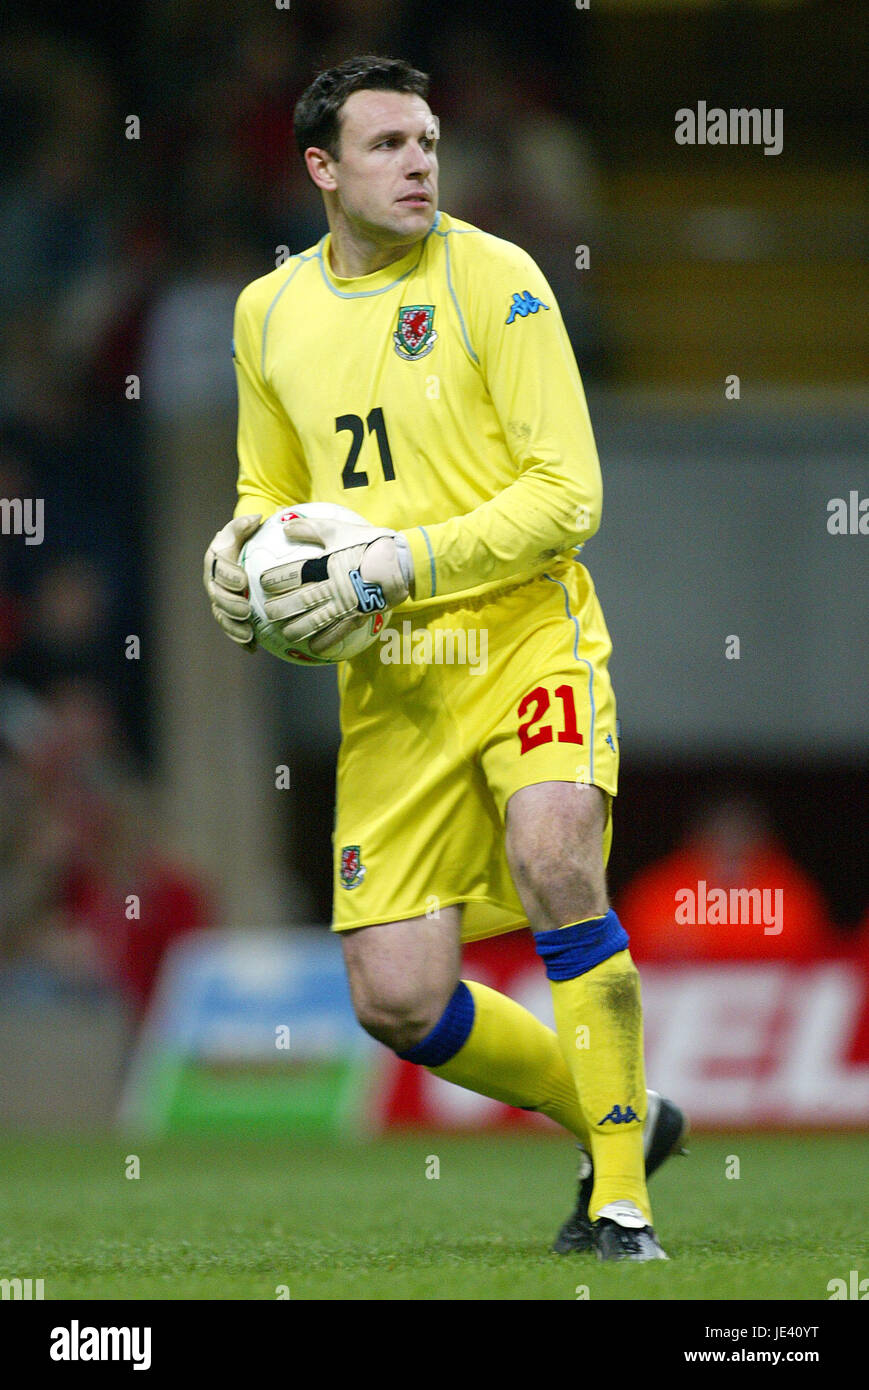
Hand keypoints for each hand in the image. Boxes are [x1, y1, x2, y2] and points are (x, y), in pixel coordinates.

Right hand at [203, 514, 261, 647]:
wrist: (244, 554)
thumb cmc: (245, 539)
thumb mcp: (243, 529)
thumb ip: (245, 525)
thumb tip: (256, 518)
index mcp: (216, 560)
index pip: (218, 568)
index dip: (228, 576)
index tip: (243, 582)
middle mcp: (214, 582)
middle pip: (218, 597)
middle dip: (230, 605)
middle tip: (245, 611)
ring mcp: (220, 600)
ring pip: (222, 616)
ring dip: (234, 628)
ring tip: (248, 634)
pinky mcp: (228, 615)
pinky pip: (231, 629)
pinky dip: (241, 640)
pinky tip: (253, 649)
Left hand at [261, 514, 411, 655]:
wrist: (401, 564)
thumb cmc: (370, 544)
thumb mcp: (340, 530)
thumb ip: (311, 529)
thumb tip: (286, 526)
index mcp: (325, 566)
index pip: (293, 574)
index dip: (275, 580)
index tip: (262, 583)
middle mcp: (331, 588)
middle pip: (299, 601)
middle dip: (280, 608)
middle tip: (267, 613)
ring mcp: (344, 605)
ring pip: (314, 621)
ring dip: (297, 629)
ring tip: (286, 634)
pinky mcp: (357, 616)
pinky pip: (338, 634)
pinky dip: (325, 642)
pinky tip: (314, 649)